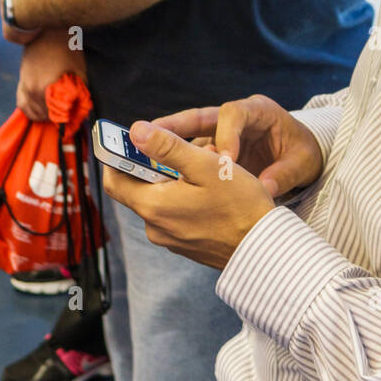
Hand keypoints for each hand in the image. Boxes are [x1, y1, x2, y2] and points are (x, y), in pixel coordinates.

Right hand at [16, 27, 86, 120]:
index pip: (57, 115)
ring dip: (44, 115)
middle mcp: (32, 90)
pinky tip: (41, 109)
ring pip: (32, 112)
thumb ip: (80, 91)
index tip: (74, 116)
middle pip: (45, 115)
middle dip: (57, 116)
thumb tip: (81, 106)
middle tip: (67, 113)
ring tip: (56, 111)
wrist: (47, 30)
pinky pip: (22, 104)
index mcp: (47, 88)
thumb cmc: (66, 48)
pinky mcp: (20, 82)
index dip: (67, 118)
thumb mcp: (79, 70)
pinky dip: (31, 110)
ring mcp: (24, 86)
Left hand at [102, 121, 275, 268]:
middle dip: (156, 166)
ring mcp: (171, 240)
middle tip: (183, 151)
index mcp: (153, 206)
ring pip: (160, 201)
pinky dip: (184, 200)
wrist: (266, 249)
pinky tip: (210, 193)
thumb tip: (137, 130)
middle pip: (139, 188)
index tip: (129, 140)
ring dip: (174, 182)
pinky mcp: (187, 245)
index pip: (114, 179)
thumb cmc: (241, 205)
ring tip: (205, 171)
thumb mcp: (206, 166)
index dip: (117, 156)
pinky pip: (175, 216)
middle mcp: (156, 228)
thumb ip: (168, 147)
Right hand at [152, 94, 322, 197]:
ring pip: (189, 139)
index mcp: (258, 110)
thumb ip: (285, 173)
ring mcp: (219, 134)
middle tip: (152, 135)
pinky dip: (177, 168)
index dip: (226, 134)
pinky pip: (190, 158)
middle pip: (198, 118)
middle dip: (174, 126)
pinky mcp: (211, 152)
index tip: (226, 160)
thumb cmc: (303, 154)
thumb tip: (268, 189)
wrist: (300, 158)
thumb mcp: (303, 162)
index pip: (234, 114)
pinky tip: (162, 181)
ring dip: (169, 148)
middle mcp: (233, 119)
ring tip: (145, 158)